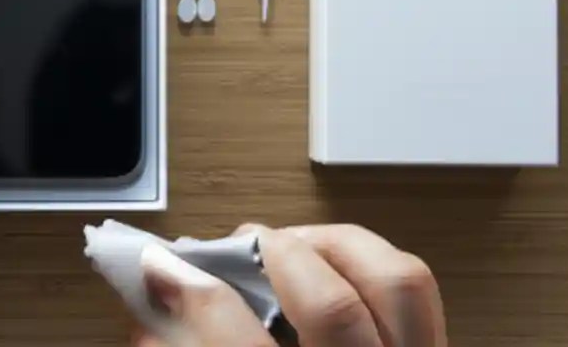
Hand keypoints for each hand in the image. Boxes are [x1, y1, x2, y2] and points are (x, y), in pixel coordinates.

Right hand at [137, 224, 446, 346]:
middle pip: (331, 306)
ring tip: (292, 243)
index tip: (160, 267)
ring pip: (396, 283)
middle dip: (275, 255)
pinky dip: (375, 264)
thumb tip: (150, 324)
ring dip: (336, 245)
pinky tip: (335, 266)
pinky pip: (418, 295)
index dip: (195, 296)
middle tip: (237, 246)